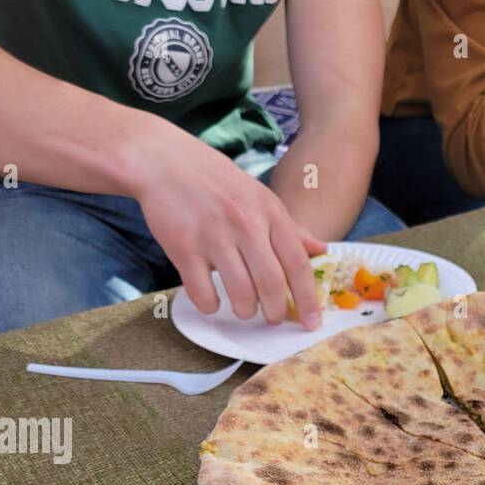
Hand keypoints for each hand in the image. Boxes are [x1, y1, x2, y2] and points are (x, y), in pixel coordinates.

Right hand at [127, 124, 326, 326]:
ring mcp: (213, 235)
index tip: (313, 323)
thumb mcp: (259, 197)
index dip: (308, 299)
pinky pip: (204, 294)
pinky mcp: (183, 247)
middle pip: (271, 285)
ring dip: (246, 312)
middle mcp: (245, 223)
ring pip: (241, 295)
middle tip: (274, 318)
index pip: (298, 264)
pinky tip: (213, 300)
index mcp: (269, 211)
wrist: (162, 161)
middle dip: (276, 312)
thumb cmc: (216, 183)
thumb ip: (290, 228)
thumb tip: (321, 250)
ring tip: (245, 309)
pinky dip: (211, 306)